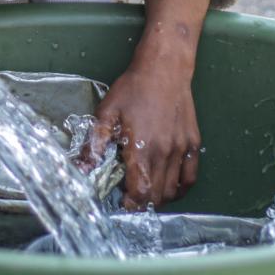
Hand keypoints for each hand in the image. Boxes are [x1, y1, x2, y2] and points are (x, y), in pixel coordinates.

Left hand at [80, 61, 200, 209]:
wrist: (164, 69)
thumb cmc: (133, 88)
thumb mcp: (107, 112)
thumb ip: (95, 143)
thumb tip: (81, 168)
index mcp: (142, 148)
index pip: (140, 192)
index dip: (131, 205)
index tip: (121, 204)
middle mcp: (164, 153)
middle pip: (157, 196)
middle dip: (142, 204)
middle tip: (130, 199)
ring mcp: (181, 150)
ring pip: (174, 190)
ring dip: (159, 198)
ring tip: (146, 193)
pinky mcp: (193, 143)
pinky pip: (191, 177)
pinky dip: (180, 188)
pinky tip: (169, 186)